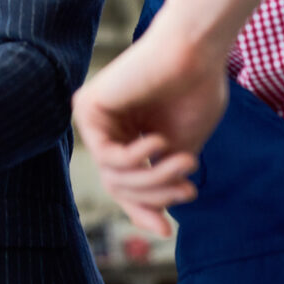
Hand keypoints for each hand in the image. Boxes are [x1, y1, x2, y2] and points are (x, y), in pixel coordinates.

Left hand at [72, 12, 230, 236]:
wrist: (197, 52)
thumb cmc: (197, 91)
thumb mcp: (182, 151)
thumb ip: (164, 181)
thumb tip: (157, 222)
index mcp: (129, 135)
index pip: (126, 186)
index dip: (146, 210)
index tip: (169, 231)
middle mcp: (107, 127)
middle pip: (120, 185)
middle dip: (155, 195)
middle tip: (189, 190)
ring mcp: (94, 118)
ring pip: (115, 176)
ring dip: (154, 178)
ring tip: (186, 162)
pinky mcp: (86, 108)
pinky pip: (107, 156)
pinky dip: (136, 158)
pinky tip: (159, 142)